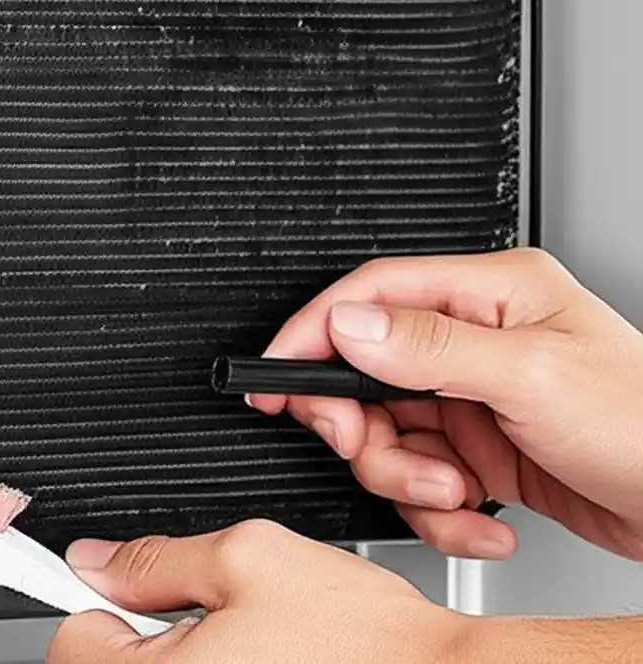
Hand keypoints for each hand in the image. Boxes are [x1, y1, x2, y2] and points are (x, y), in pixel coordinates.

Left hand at [49, 522, 469, 663]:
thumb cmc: (367, 640)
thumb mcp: (251, 558)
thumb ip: (156, 558)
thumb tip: (97, 560)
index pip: (69, 635)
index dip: (97, 594)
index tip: (97, 580)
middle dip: (139, 632)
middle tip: (204, 615)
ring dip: (177, 659)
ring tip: (247, 646)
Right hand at [251, 248, 642, 560]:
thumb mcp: (532, 377)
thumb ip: (431, 348)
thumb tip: (348, 324)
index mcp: (491, 294)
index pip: (374, 294)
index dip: (316, 331)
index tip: (277, 372)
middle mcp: (477, 342)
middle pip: (367, 375)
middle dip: (366, 428)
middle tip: (370, 448)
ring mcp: (476, 399)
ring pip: (388, 436)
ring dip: (411, 479)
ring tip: (458, 493)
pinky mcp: (481, 451)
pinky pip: (422, 481)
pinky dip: (442, 512)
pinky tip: (486, 515)